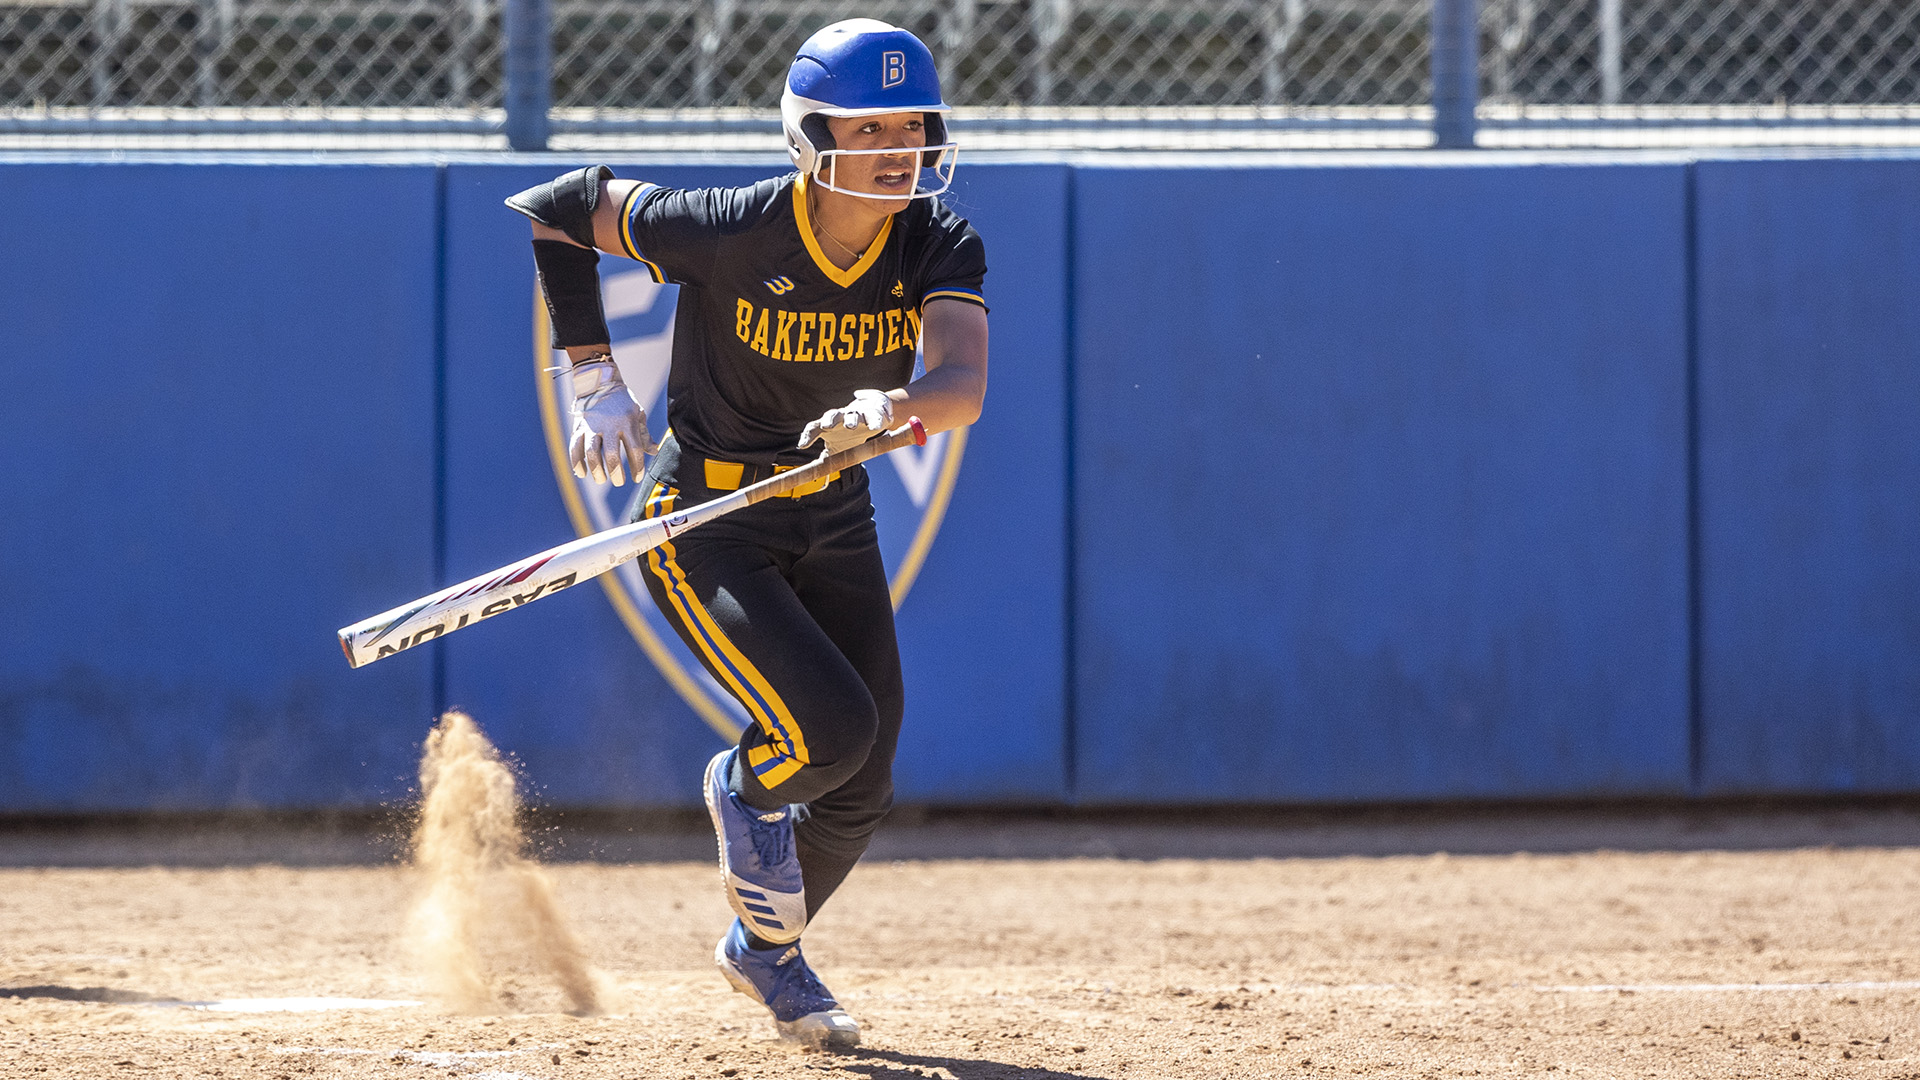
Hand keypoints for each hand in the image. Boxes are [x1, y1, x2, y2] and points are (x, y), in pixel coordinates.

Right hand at [567, 357, 654, 485]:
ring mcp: (592, 427)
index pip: (635, 450)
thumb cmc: (622, 401)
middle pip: (612, 455)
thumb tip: (654, 452)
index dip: (636, 467)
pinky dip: (577, 463)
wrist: (599, 382)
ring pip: (592, 454)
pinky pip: (575, 448)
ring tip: (601, 480)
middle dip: (616, 473)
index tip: (636, 478)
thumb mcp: (637, 413)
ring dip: (596, 471)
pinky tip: (582, 473)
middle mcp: (609, 426)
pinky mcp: (578, 428)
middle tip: (619, 482)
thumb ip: (644, 434)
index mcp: (627, 423)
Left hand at [799, 389, 894, 454]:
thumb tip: (817, 475)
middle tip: (827, 426)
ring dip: (851, 419)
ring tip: (851, 426)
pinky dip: (874, 421)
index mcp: (828, 425)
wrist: (870, 417)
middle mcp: (840, 417)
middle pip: (832, 415)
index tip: (802, 446)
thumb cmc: (848, 434)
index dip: (808, 436)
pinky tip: (874, 428)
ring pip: (852, 414)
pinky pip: (873, 417)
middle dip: (829, 420)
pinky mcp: (873, 414)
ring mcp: (857, 414)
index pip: (814, 427)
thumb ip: (827, 459)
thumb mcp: (836, 447)